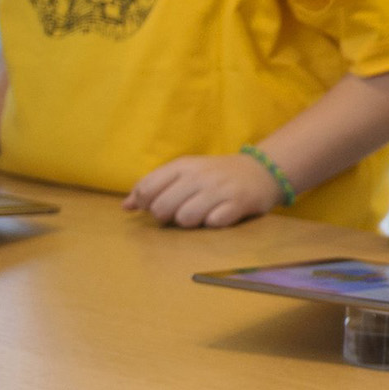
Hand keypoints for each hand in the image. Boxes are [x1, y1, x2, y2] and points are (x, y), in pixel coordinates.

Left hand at [122, 154, 279, 227]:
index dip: (146, 204)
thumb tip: (126, 206)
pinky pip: (213, 223)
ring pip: (185, 219)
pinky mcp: (238, 203)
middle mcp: (199, 176)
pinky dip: (213, 223)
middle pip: (162, 208)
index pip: (147, 188)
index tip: (158, 205)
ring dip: (190, 223)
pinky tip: (219, 215)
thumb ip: (155, 186)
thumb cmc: (216, 174)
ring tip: (200, 215)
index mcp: (182, 166)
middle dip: (166, 217)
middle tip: (179, 213)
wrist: (262, 170)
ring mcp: (219, 189)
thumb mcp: (185, 172)